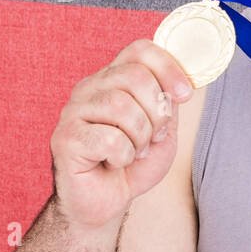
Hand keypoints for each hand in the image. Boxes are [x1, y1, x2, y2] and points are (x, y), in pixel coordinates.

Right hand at [50, 39, 194, 229]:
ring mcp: (73, 111)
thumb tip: (180, 83)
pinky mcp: (65, 138)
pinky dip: (123, 156)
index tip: (185, 95)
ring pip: (121, 106)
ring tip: (133, 152)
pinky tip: (115, 162)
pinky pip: (108, 138)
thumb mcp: (163, 130)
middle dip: (157, 113)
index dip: (168, 67)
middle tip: (152, 137)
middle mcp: (90, 88)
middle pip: (135, 77)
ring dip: (140, 137)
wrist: (107, 201)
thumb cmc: (134, 163)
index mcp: (114, 79)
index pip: (140, 50)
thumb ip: (169, 103)